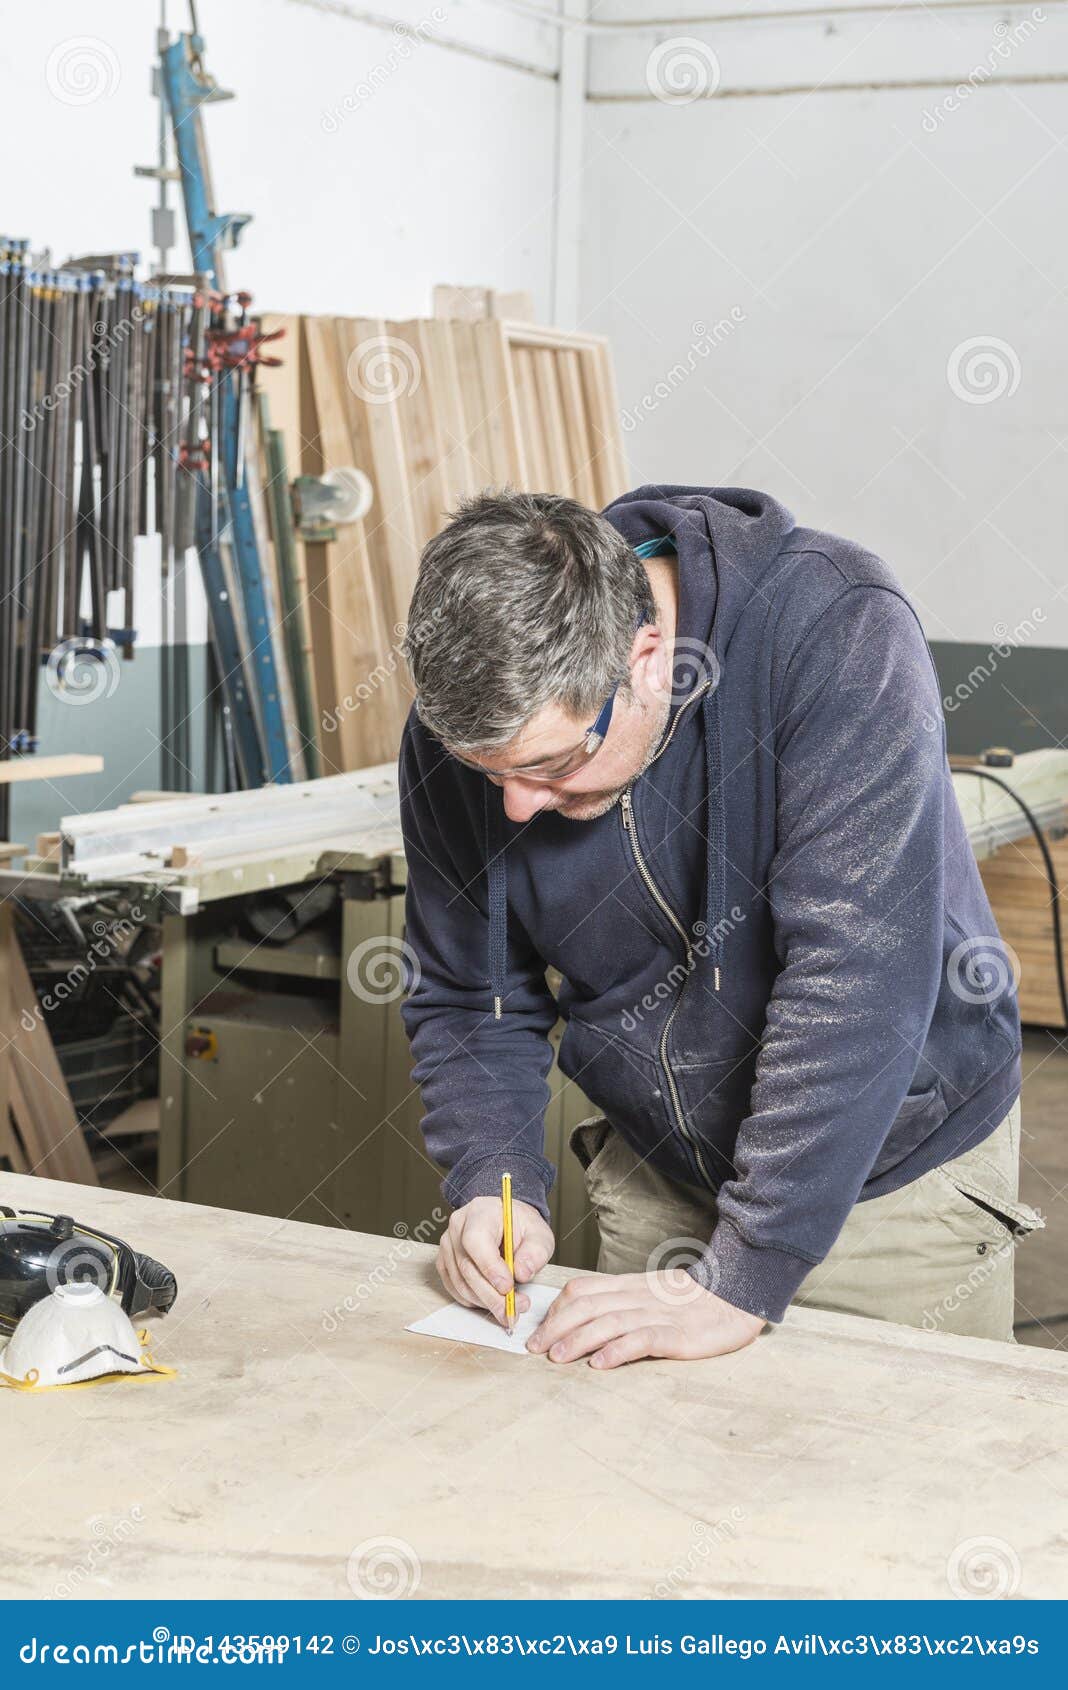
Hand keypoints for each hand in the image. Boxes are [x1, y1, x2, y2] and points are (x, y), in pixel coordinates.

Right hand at [437, 1196, 554, 1327]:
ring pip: (460, 1282)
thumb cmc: (520, 1226)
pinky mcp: (445, 1262)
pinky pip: (455, 1288)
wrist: (505, 1223)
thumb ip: (535, 1252)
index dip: (490, 1268)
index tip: (508, 1287)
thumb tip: (522, 1273)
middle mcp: (457, 1227)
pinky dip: (474, 1301)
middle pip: (467, 1267)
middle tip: (514, 1309)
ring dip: (485, 1302)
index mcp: (480, 1212)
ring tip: (510, 1309)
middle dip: (491, 1294)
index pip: (475, 1240)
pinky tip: (493, 1301)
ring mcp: (448, 1245)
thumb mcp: (539, 1234)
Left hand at [526, 1270, 764, 1367]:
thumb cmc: (690, 1302)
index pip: (584, 1289)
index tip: (540, 1330)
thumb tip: (581, 1319)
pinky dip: (619, 1350)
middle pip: (589, 1306)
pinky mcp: (679, 1336)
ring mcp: (659, 1315)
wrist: (736, 1299)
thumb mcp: (650, 1294)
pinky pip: (644, 1340)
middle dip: (556, 1326)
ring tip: (557, 1358)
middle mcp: (639, 1297)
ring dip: (579, 1339)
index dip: (557, 1308)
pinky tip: (601, 1364)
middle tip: (535, 1348)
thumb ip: (620, 1303)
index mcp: (630, 1287)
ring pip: (610, 1322)